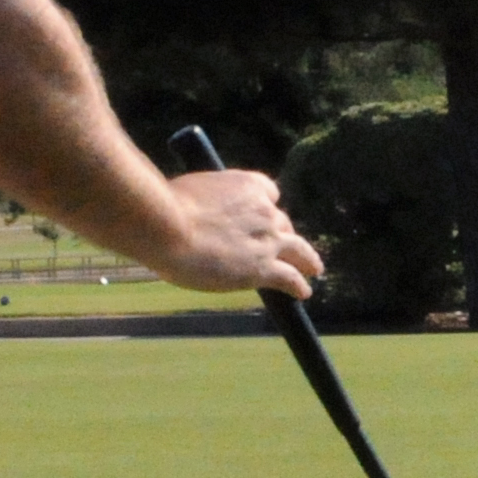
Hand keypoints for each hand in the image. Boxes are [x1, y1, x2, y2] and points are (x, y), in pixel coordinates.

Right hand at [159, 168, 320, 299]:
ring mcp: (267, 240)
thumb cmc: (164, 207)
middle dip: (282, 234)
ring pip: (297, 250)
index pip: (269, 192)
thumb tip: (185, 207)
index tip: (264, 214)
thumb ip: (200, 200)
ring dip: (306, 260)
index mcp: (246, 185)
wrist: (166, 226)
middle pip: (283, 223)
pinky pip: (289, 277)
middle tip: (282, 247)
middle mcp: (263, 210)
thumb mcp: (187, 191)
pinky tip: (303, 292)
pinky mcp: (263, 268)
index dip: (266, 206)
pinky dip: (298, 286)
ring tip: (313, 269)